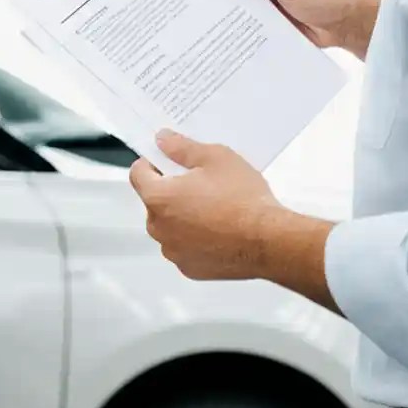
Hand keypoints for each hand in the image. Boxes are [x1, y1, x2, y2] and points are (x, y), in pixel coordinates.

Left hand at [128, 131, 280, 279]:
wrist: (269, 241)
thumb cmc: (243, 199)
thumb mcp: (215, 158)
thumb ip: (182, 147)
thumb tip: (163, 139)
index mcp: (158, 198)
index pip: (138, 174)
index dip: (152, 163)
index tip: (168, 160)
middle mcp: (158, 227)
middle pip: (154, 201)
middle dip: (171, 190)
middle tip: (201, 183)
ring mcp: (173, 251)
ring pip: (169, 226)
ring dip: (182, 216)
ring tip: (214, 208)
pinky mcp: (189, 268)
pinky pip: (184, 247)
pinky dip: (195, 239)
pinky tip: (219, 231)